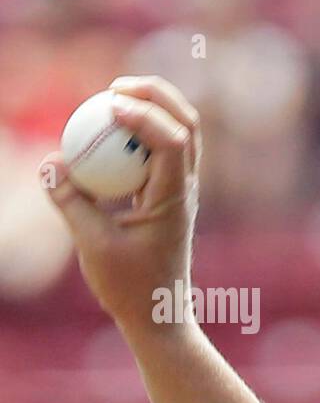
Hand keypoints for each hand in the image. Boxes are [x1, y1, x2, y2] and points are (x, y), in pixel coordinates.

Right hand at [41, 75, 199, 327]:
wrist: (158, 315)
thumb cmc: (131, 287)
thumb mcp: (93, 244)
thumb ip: (71, 200)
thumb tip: (50, 161)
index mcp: (175, 199)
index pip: (172, 142)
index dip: (144, 115)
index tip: (108, 106)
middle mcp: (186, 189)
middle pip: (187, 125)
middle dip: (156, 96)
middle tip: (115, 87)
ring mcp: (181, 191)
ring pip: (180, 135)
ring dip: (152, 109)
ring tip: (112, 100)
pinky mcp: (168, 196)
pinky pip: (160, 152)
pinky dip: (140, 134)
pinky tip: (108, 132)